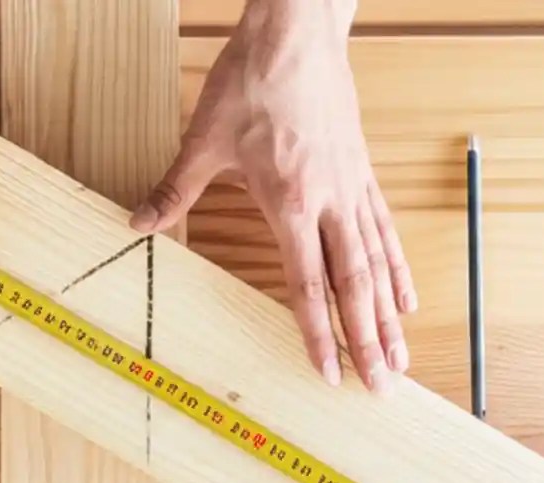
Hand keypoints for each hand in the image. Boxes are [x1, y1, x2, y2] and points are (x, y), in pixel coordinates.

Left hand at [130, 0, 415, 394]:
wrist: (296, 32)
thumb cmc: (253, 80)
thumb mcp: (204, 138)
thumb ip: (174, 190)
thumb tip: (137, 225)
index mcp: (290, 200)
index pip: (307, 283)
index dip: (319, 333)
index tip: (330, 373)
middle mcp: (330, 201)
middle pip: (354, 285)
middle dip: (368, 340)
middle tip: (381, 386)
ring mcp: (352, 188)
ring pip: (378, 263)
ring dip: (390, 315)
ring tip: (401, 357)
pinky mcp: (363, 172)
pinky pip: (385, 230)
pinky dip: (397, 267)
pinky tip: (406, 295)